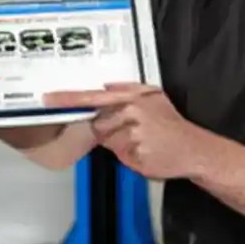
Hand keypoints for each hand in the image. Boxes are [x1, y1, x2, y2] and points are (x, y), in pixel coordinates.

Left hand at [43, 83, 211, 179]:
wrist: (194, 149)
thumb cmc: (171, 125)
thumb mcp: (154, 97)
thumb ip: (127, 90)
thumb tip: (106, 86)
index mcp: (132, 97)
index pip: (92, 97)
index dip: (69, 99)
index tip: (49, 99)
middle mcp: (131, 112)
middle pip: (99, 124)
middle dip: (110, 131)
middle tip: (135, 132)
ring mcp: (132, 134)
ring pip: (108, 141)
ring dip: (121, 145)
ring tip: (143, 141)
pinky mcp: (134, 154)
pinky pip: (119, 156)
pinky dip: (129, 157)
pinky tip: (146, 152)